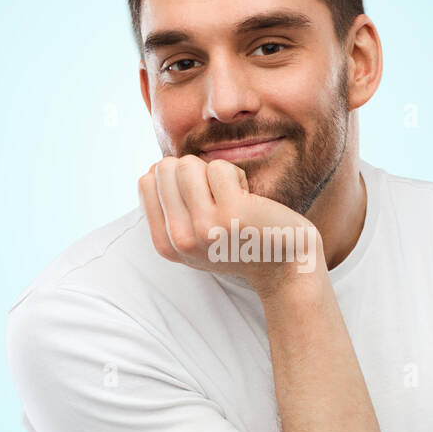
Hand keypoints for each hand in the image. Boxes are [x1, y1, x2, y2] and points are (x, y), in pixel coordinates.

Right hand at [137, 155, 323, 296]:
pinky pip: (219, 167)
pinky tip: (248, 199)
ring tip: (232, 198)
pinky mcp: (230, 214)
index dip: (175, 178)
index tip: (199, 200)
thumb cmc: (242, 243)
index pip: (147, 181)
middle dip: (193, 171)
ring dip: (214, 172)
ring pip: (187, 164)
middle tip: (217, 197)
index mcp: (166, 245)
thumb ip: (171, 213)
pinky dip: (236, 175)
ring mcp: (203, 228)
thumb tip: (154, 169)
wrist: (285, 267)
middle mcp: (179, 240)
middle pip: (165, 168)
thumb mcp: (196, 239)